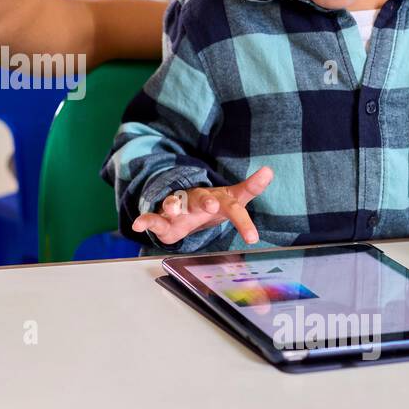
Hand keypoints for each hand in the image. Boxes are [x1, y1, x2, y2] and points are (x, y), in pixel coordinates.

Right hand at [131, 167, 272, 245]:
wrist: (188, 205)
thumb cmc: (213, 203)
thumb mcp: (234, 198)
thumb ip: (251, 187)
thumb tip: (270, 170)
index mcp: (217, 198)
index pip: (233, 208)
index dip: (242, 221)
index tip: (252, 238)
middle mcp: (197, 199)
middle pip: (201, 198)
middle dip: (205, 201)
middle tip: (211, 206)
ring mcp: (179, 207)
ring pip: (175, 203)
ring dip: (174, 205)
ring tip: (173, 211)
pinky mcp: (164, 217)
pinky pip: (154, 217)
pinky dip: (146, 220)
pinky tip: (138, 226)